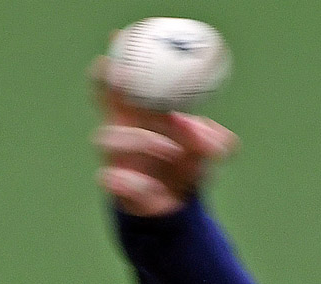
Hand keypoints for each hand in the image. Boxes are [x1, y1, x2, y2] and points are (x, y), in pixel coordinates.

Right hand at [89, 54, 238, 216]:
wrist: (176, 209)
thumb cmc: (186, 167)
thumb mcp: (209, 153)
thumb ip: (216, 142)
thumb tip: (217, 136)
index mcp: (142, 114)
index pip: (124, 80)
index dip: (118, 58)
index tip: (119, 38)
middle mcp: (123, 129)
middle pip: (103, 99)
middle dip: (108, 84)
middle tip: (124, 76)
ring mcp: (114, 155)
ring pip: (107, 137)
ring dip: (140, 139)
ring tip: (172, 150)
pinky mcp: (114, 184)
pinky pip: (111, 177)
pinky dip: (134, 181)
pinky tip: (154, 187)